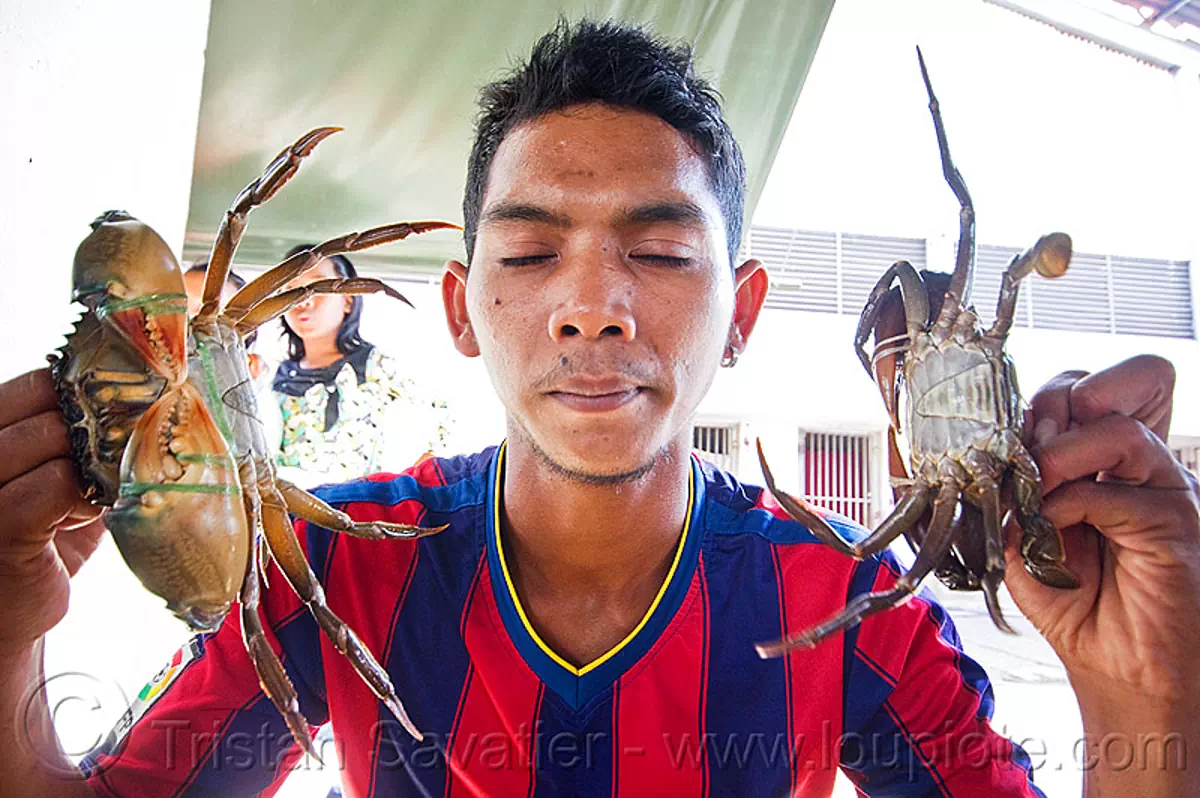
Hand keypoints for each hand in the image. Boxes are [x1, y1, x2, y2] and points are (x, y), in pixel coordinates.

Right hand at [0, 369, 105, 649]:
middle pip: (44, 408)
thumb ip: (75, 443)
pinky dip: (84, 493)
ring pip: (49, 441)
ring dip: (92, 459)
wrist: (5, 616)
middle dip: (98, 424)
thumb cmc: (34, 543)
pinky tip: (91, 510)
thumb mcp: (52, 481)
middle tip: (130, 442)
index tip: (126, 398)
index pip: (33, 385)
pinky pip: (53, 486)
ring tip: (104, 482)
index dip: (83, 388)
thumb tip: (140, 403)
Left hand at [1005, 355, 1199, 699]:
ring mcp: (1165, 487)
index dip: (1054, 394)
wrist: (1113, 665)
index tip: (1014, 431)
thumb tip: (999, 450)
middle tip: (1022, 451)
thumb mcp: (1024, 530)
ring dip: (1054, 456)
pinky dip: (1066, 508)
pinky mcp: (1175, 523)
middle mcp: (1144, 462)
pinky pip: (1112, 493)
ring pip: (1114, 429)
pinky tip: (1050, 535)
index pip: (1093, 384)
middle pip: (1117, 382)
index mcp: (1109, 456)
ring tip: (1031, 492)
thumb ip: (1015, 486)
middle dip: (1053, 407)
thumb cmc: (1074, 599)